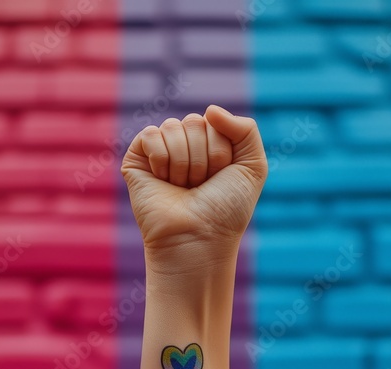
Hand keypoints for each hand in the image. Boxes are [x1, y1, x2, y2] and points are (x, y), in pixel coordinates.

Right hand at [122, 105, 266, 273]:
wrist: (199, 238)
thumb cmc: (226, 210)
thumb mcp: (253, 167)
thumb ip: (246, 129)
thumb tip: (210, 109)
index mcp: (211, 143)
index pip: (215, 120)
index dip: (221, 151)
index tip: (219, 179)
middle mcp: (185, 145)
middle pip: (194, 122)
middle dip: (203, 157)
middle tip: (199, 186)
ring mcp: (160, 151)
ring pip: (173, 128)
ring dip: (183, 163)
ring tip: (182, 188)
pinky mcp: (137, 160)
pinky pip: (150, 135)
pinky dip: (161, 159)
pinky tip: (162, 180)